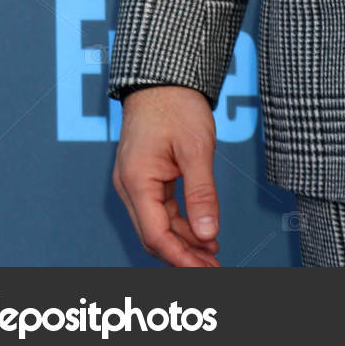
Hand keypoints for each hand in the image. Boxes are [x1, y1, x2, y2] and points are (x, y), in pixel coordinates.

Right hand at [112, 86, 220, 266]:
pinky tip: (201, 230)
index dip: (181, 257)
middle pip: (153, 235)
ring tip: (213, 253)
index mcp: (136, 180)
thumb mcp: (196, 148)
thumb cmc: (177, 104)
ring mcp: (134, 181)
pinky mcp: (143, 176)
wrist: (163, 75)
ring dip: (183, 241)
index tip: (206, 269)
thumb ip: (202, 193)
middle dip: (183, 255)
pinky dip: (180, 222)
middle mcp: (129, 185)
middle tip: (215, 267)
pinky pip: (159, 209)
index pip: (155, 234)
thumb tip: (208, 234)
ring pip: (157, 224)